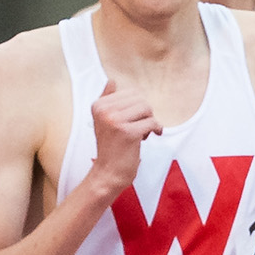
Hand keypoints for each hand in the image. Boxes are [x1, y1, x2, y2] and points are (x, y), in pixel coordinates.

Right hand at [85, 78, 161, 195]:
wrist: (107, 174)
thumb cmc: (110, 148)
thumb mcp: (103, 121)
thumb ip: (107, 100)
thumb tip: (112, 80)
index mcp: (98, 105)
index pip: (131, 92)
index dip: (137, 106)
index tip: (133, 120)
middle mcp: (104, 110)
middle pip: (140, 99)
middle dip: (145, 113)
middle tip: (140, 127)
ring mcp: (115, 121)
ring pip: (147, 108)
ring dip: (149, 121)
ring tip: (142, 133)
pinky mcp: (127, 133)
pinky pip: (152, 122)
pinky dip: (155, 129)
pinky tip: (148, 138)